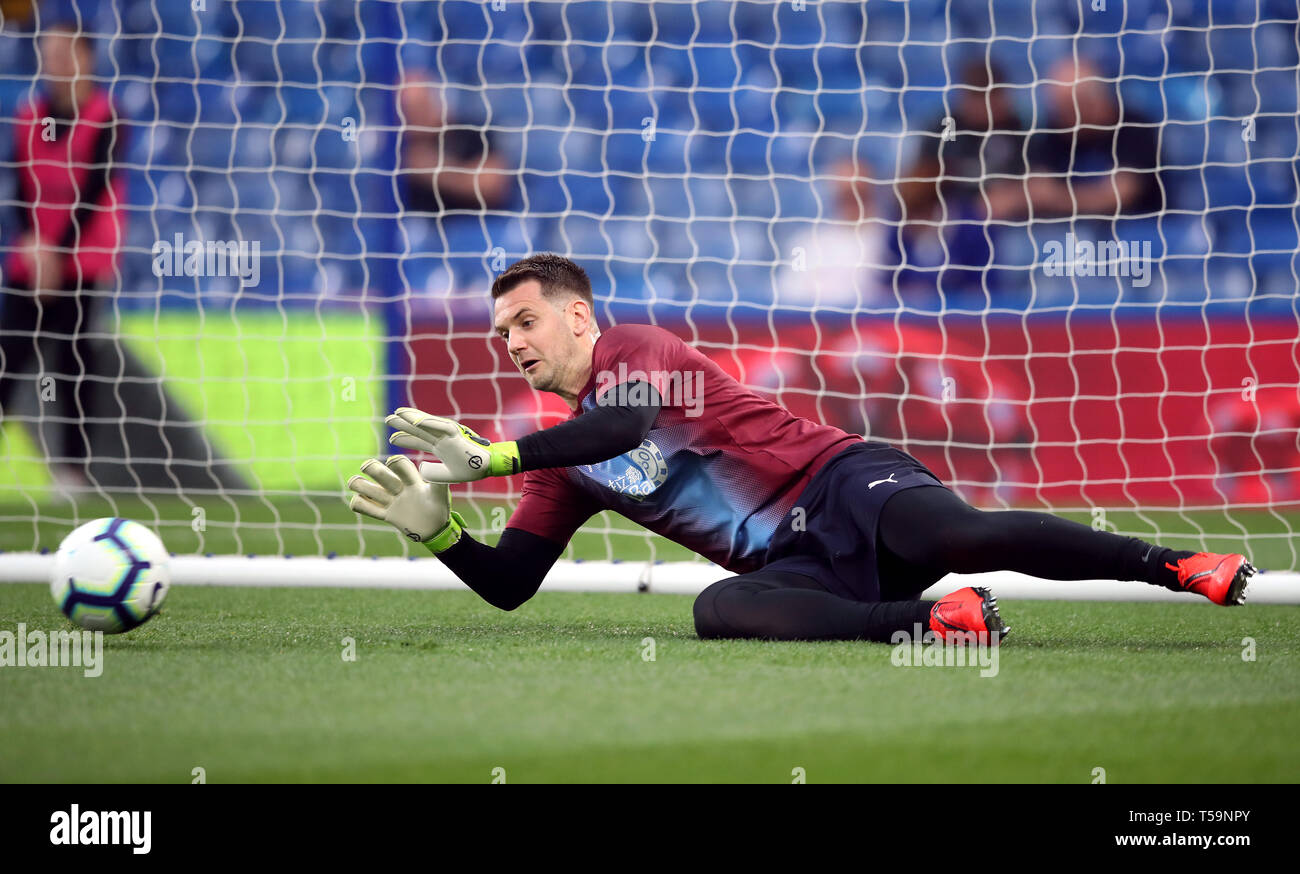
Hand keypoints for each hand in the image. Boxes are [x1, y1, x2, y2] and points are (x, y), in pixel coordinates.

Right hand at [346, 455, 463, 550]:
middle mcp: (398, 488)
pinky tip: (359, 502)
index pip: (400, 465)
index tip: (392, 463)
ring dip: (359, 484)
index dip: (394, 462)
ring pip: (366, 488)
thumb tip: (428, 467)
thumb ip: (438, 483)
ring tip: (356, 483)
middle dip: (371, 467)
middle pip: (379, 472)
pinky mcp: (386, 515)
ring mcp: (390, 501)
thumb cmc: (439, 509)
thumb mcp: (440, 496)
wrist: (435, 530)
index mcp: (412, 481)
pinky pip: (365, 508)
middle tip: (366, 467)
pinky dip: (357, 504)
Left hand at [385, 406, 519, 482]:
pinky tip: (416, 420)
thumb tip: (421, 469)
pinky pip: (441, 426)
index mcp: (441, 447)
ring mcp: (449, 435)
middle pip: (420, 429)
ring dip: (413, 418)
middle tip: (388, 419)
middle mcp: (443, 438)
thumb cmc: (472, 469)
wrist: (489, 467)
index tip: (391, 438)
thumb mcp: (448, 474)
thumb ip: (434, 471)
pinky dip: (430, 422)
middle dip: (404, 424)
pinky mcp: (457, 434)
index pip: (420, 440)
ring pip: (427, 424)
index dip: (406, 438)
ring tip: (397, 414)